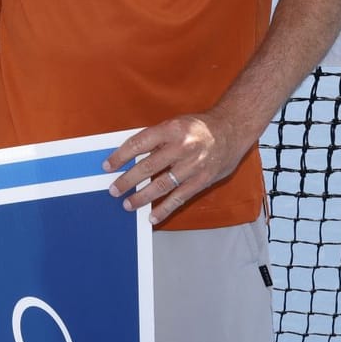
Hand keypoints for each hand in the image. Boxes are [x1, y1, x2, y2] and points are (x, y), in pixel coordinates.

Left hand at [102, 112, 254, 224]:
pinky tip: (152, 217)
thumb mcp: (175, 124)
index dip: (121, 156)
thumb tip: (130, 156)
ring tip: (128, 204)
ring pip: (162, 185)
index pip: (139, 143)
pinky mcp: (203, 181)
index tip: (108, 166)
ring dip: (142, 197)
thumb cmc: (198, 127)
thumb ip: (155, 139)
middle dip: (128, 180)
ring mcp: (193, 165)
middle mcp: (182, 147)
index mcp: (171, 129)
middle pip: (148, 166)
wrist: (232, 129)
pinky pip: (180, 197)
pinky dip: (165, 209)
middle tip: (114, 189)